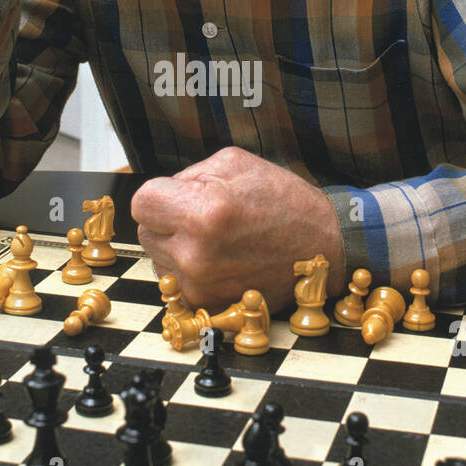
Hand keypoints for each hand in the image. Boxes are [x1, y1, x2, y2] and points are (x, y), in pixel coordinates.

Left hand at [131, 146, 346, 313]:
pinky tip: (219, 257)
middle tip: (205, 215)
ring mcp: (200, 284)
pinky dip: (189, 266)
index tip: (180, 196)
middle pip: (145, 230)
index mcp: (203, 214)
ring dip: (177, 244)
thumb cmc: (283, 202)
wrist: (323, 249)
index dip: (160, 194)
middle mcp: (197, 255)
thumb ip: (187, 176)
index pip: (141, 203)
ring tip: (217, 237)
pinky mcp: (206, 302)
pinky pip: (175, 278)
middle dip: (168, 218)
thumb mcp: (235, 164)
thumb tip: (161, 194)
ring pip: (158, 256)